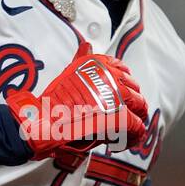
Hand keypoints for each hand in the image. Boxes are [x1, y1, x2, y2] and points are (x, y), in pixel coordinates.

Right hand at [5, 41, 149, 159]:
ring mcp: (117, 96)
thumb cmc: (53, 102)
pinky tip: (123, 141)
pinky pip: (137, 126)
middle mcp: (111, 77)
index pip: (125, 72)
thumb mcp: (68, 73)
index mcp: (100, 64)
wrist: (45, 121)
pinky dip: (133, 135)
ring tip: (126, 131)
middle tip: (126, 119)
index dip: (124, 87)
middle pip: (135, 90)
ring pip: (140, 107)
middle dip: (133, 105)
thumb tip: (87, 44)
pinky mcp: (121, 117)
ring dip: (136, 120)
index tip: (120, 99)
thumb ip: (81, 59)